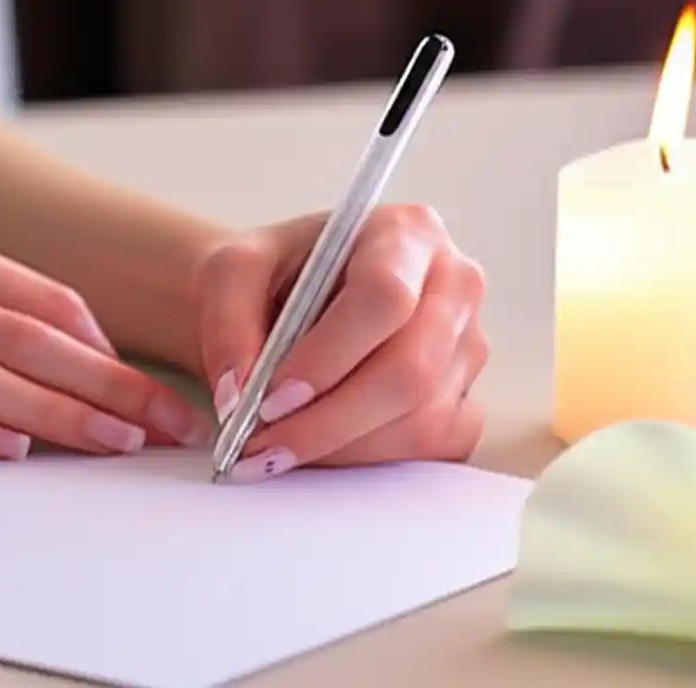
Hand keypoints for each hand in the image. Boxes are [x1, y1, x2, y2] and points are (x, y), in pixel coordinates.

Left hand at [193, 204, 487, 482]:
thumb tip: (239, 395)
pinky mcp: (465, 398)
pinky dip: (371, 462)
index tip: (271, 397)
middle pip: (410, 370)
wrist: (288, 300)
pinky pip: (434, 446)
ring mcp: (468, 346)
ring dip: (341, 449)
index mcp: (405, 234)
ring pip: (421, 419)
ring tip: (276, 450)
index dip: (329, 356)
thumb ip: (227, 323)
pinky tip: (322, 451)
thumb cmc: (272, 278)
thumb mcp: (231, 273)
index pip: (385, 297)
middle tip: (262, 444)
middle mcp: (453, 285)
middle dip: (328, 421)